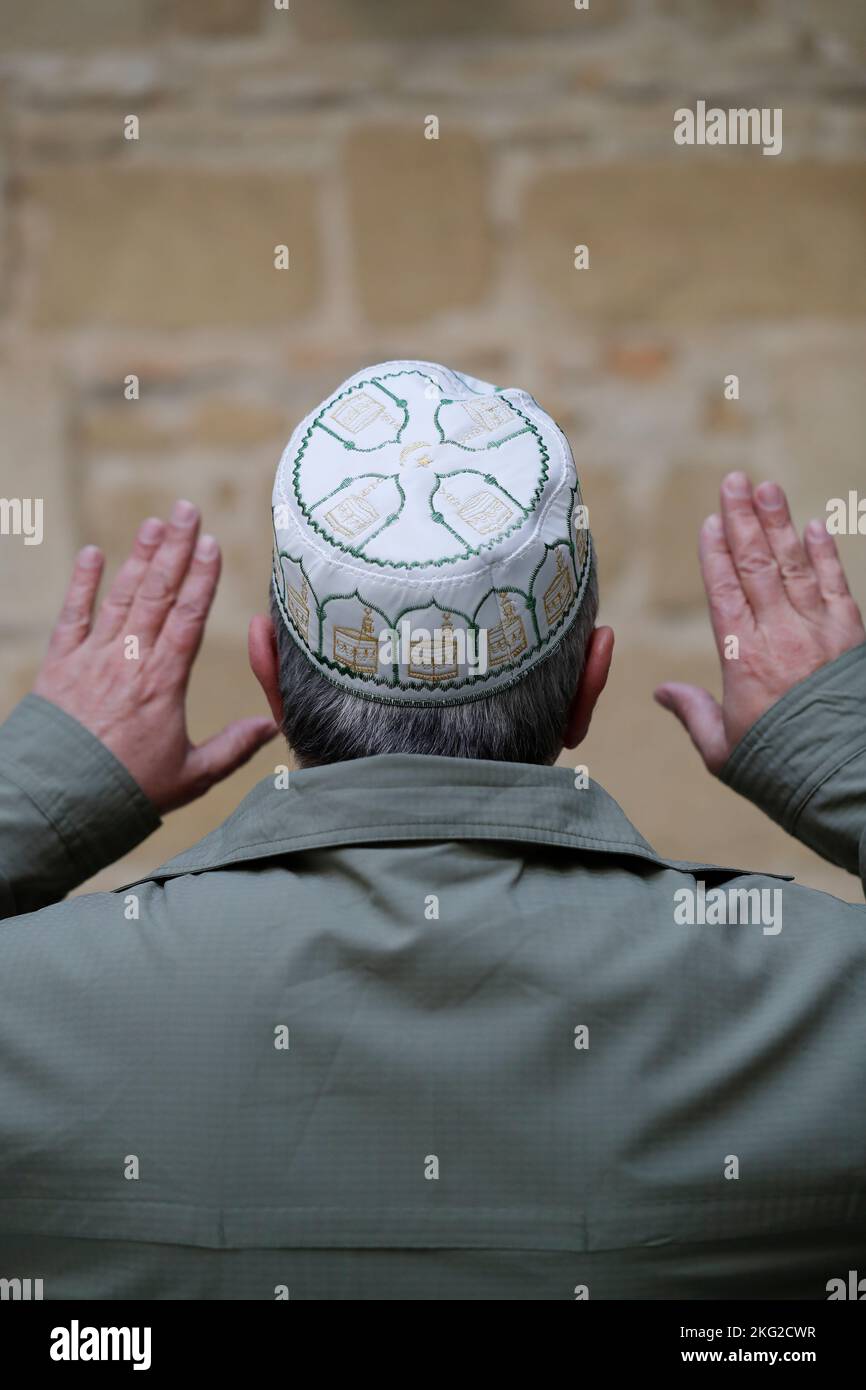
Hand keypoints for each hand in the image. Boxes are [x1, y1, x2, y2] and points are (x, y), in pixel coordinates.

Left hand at [34, 500, 277, 813]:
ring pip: (120, 597)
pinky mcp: (59, 668)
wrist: (59, 801)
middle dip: (175, 549)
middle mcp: (129, 661)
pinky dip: (82, 584)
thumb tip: (272, 726)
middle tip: (187, 510)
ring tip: (155, 524)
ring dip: (139, 558)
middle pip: (157, 594)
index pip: (188, 618)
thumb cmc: (127, 792)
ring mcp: (91, 659)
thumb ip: (233, 748)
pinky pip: (72, 617)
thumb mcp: (191, 777)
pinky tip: (93, 554)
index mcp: (163, 683)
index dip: (202, 579)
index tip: (213, 545)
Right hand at [654, 473, 865, 773]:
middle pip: (757, 565)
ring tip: (768, 488)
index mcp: (742, 659)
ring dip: (779, 524)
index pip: (724, 592)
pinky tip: (815, 528)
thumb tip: (661, 692)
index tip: (710, 519)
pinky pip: (836, 586)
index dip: (715, 553)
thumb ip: (694, 714)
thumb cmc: (780, 770)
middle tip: (735, 480)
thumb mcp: (723, 751)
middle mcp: (780, 636)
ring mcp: (820, 632)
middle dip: (744, 519)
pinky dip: (826, 555)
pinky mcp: (852, 638)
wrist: (844, 779)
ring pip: (795, 565)